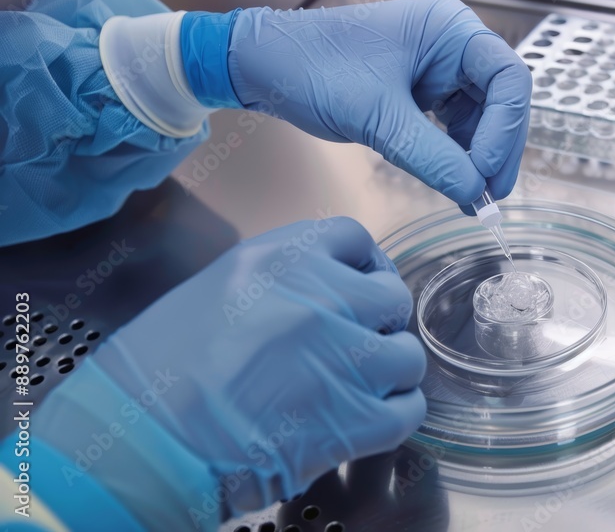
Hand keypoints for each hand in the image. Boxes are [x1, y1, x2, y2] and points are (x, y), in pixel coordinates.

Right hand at [33, 217, 425, 528]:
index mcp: (284, 258)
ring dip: (387, 372)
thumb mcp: (216, 289)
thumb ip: (279, 282)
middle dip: (377, 322)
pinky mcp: (357, 418)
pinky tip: (365, 421)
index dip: (361, 267)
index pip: (355, 240)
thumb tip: (322, 293)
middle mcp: (325, 298)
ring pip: (408, 355)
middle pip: (392, 297)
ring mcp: (347, 358)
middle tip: (350, 346)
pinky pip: (409, 409)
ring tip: (353, 389)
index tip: (357, 287)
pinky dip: (395, 416)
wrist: (139, 440)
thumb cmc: (155, 371)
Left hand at [182, 0, 531, 204]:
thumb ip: (432, 157)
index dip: (505, 129)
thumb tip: (474, 192)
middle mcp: (452, 42)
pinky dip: (458, 157)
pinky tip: (456, 183)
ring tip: (473, 198)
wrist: (265, 67)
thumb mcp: (377, 117)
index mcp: (448, 28)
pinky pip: (456, 126)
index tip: (485, 171)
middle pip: (502, 100)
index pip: (508, 78)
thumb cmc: (312, 68)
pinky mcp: (425, 90)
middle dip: (497, 150)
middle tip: (490, 195)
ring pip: (483, 118)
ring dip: (480, 159)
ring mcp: (440, 66)